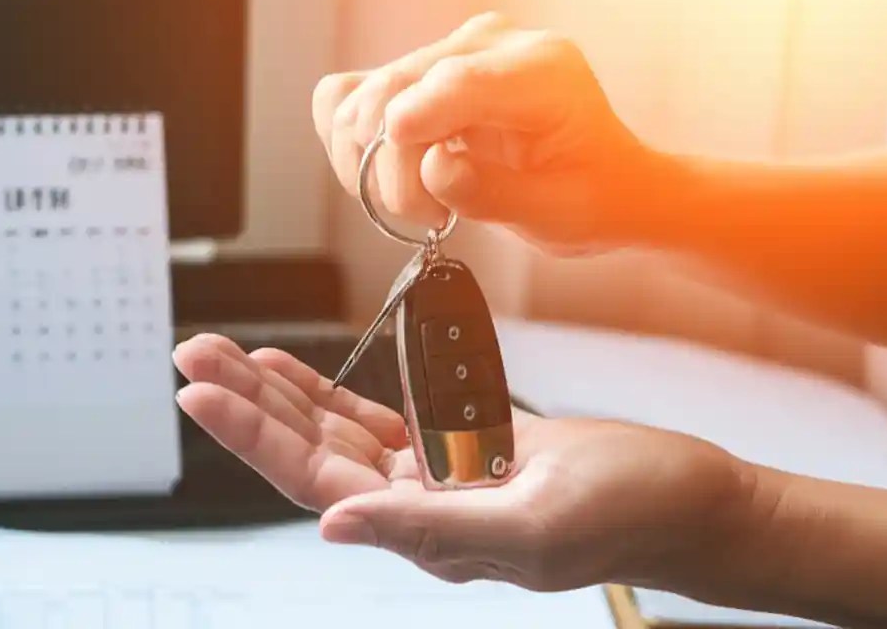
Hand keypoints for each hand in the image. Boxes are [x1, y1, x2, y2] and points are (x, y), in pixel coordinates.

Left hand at [173, 333, 754, 590]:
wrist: (694, 502)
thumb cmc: (632, 511)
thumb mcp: (535, 523)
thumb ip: (432, 526)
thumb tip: (335, 524)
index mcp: (427, 533)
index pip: (317, 480)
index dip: (254, 436)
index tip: (202, 395)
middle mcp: (418, 509)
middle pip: (310, 450)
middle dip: (248, 402)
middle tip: (192, 355)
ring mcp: (438, 478)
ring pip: (337, 430)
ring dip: (280, 391)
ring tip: (225, 353)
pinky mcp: (462, 449)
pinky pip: (380, 417)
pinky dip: (336, 391)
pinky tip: (294, 370)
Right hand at [312, 11, 664, 255]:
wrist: (600, 179)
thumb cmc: (588, 194)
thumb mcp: (554, 212)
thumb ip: (491, 191)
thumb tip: (433, 166)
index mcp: (541, 69)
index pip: (455, 80)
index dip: (412, 125)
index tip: (401, 182)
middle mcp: (489, 45)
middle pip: (397, 90)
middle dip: (392, 169)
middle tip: (428, 215)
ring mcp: (447, 54)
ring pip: (360, 96)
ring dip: (368, 161)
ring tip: (417, 200)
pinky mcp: (415, 75)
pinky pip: (347, 95)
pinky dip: (348, 141)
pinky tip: (383, 173)